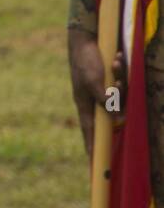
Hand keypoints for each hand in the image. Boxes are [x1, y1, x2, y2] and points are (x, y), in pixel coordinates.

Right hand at [68, 28, 124, 157]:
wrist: (85, 39)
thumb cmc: (84, 61)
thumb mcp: (92, 81)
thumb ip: (104, 98)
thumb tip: (117, 115)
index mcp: (86, 105)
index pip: (90, 133)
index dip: (93, 150)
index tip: (95, 168)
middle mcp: (96, 101)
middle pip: (114, 113)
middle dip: (121, 98)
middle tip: (120, 81)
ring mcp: (105, 92)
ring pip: (122, 97)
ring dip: (122, 79)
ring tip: (117, 62)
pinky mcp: (112, 82)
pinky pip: (124, 84)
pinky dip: (122, 71)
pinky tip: (118, 57)